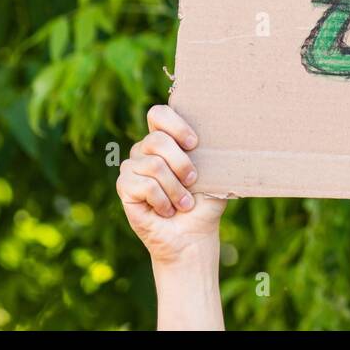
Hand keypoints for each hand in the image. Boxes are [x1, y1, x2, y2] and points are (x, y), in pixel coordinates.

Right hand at [117, 104, 226, 266]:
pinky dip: (162, 201)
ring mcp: (132, 168)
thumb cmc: (205, 202)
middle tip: (193, 182)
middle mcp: (145, 150)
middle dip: (181, 163)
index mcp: (166, 140)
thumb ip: (211, 152)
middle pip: (156, 139)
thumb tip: (224, 134)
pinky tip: (167, 210)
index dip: (175, 124)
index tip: (194, 144)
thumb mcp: (214, 173)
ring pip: (153, 164)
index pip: (158, 114)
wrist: (192, 235)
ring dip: (175, 189)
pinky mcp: (124, 188)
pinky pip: (144, 185)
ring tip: (184, 203)